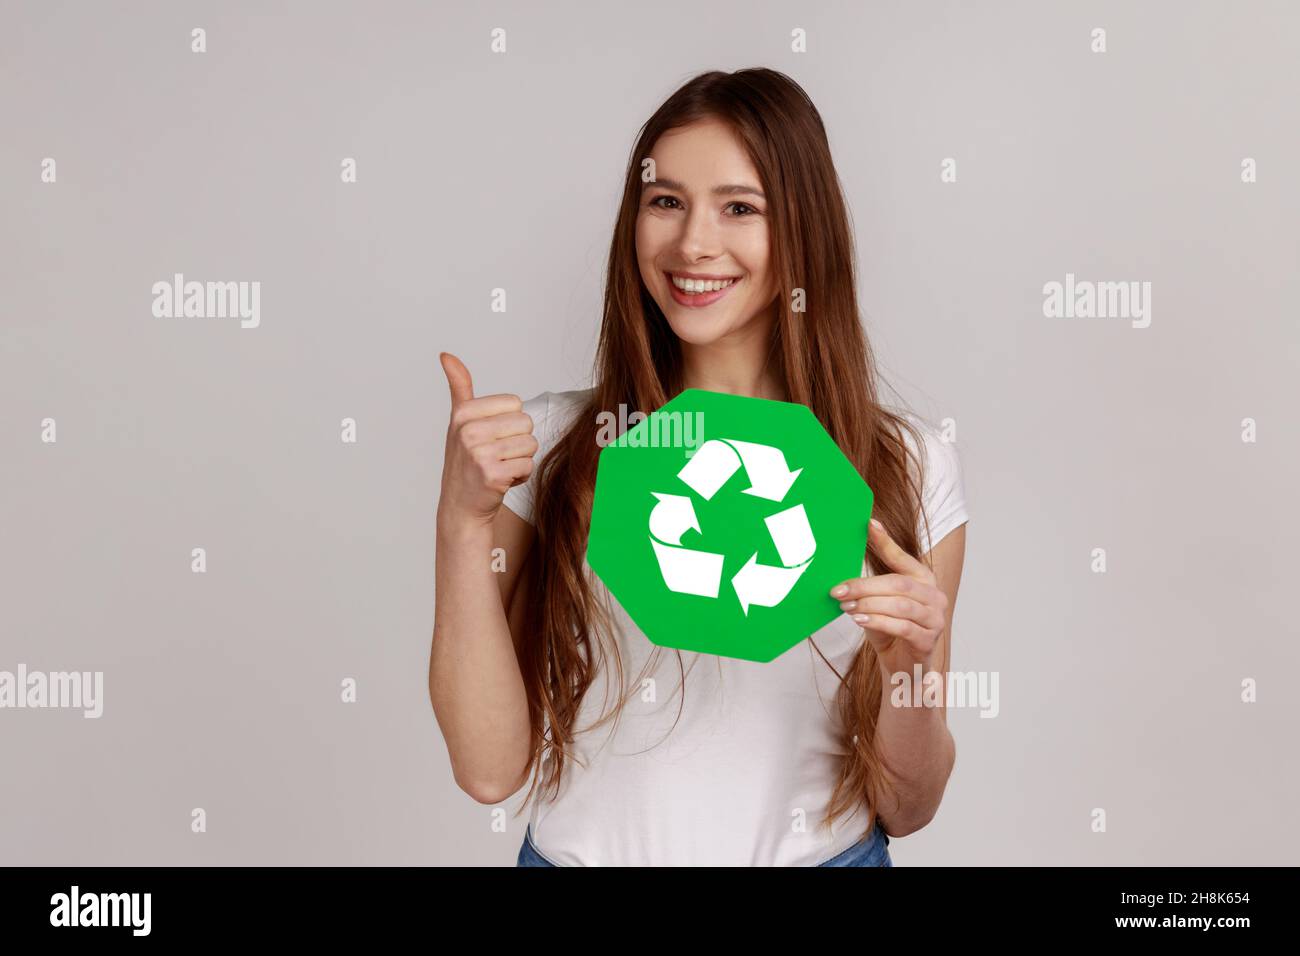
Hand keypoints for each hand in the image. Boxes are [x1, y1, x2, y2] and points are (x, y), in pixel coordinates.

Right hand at [437, 352, 537, 526]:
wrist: (460, 506)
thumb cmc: (464, 461)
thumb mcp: (459, 421)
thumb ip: (459, 387)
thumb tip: (446, 355)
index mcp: (463, 413)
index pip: (515, 403)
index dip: (509, 422)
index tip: (490, 437)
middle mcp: (468, 431)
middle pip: (526, 422)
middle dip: (518, 441)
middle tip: (497, 455)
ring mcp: (479, 453)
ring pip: (530, 444)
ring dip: (521, 459)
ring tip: (499, 466)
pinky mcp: (492, 475)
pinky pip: (528, 465)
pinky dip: (521, 476)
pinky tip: (502, 481)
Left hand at [829, 518, 948, 676]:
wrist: (902, 668)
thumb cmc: (890, 631)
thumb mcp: (878, 603)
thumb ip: (870, 585)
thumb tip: (843, 567)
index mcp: (923, 580)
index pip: (902, 557)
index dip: (885, 541)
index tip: (868, 525)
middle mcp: (935, 596)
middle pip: (898, 584)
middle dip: (865, 586)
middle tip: (838, 589)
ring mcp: (935, 619)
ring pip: (900, 605)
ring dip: (869, 604)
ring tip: (846, 606)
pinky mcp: (929, 641)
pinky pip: (903, 627)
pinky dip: (879, 621)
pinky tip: (860, 620)